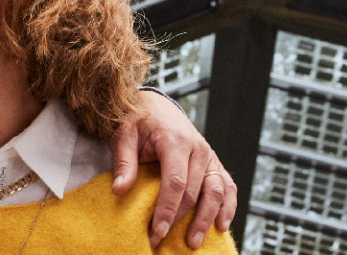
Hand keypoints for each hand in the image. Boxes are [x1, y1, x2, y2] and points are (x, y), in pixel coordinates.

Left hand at [110, 90, 237, 249]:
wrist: (155, 105)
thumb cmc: (138, 120)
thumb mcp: (124, 135)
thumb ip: (124, 163)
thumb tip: (119, 189)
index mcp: (175, 141)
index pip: (175, 181)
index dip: (167, 209)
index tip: (157, 231)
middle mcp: (198, 149)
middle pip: (194, 191)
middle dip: (179, 220)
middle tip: (162, 241)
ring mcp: (209, 156)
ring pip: (216, 191)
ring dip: (206, 219)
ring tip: (193, 242)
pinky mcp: (214, 163)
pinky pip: (227, 186)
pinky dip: (228, 206)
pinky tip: (221, 225)